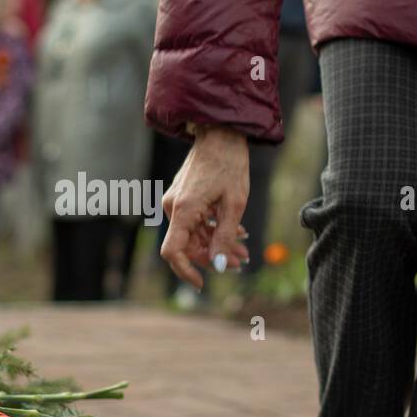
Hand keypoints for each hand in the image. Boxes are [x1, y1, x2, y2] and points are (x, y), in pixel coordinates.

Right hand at [161, 126, 249, 288]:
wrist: (221, 134)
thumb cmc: (230, 165)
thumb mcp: (234, 204)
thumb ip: (225, 237)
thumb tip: (217, 265)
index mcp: (183, 210)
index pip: (173, 252)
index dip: (185, 271)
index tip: (202, 282)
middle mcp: (174, 208)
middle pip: (188, 246)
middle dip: (213, 257)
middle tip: (241, 261)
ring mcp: (176, 202)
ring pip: (194, 235)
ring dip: (217, 244)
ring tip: (244, 249)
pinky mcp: (183, 198)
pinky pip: (195, 223)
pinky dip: (213, 230)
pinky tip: (236, 233)